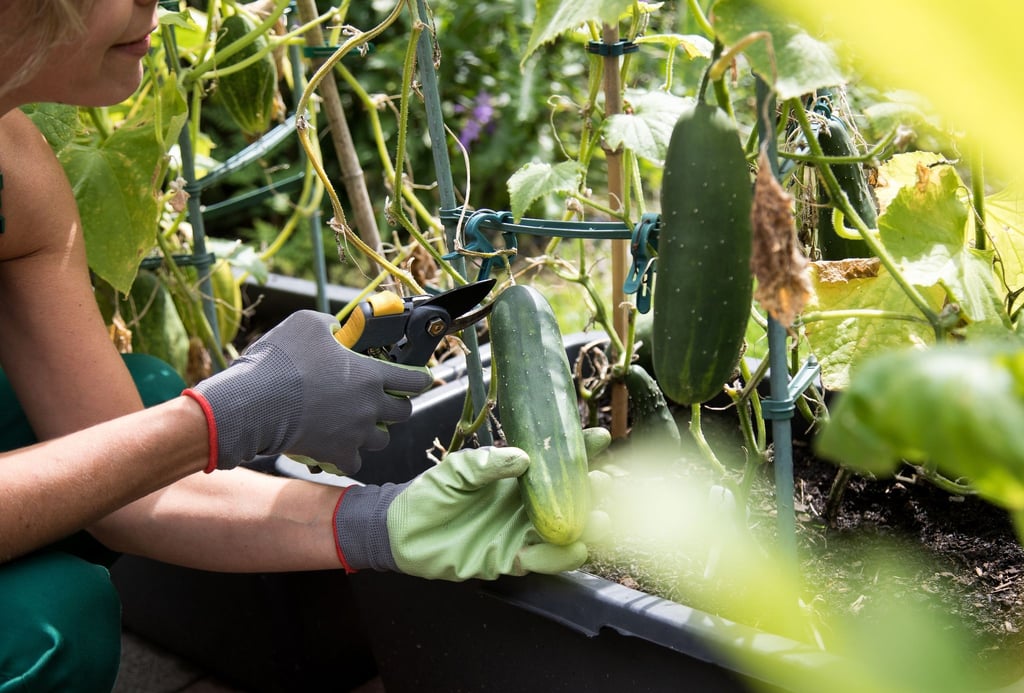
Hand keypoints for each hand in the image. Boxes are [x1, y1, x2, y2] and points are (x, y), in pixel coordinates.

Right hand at [184, 310, 432, 472]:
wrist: (255, 402)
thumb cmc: (281, 359)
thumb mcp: (308, 324)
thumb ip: (331, 326)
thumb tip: (336, 330)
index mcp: (370, 374)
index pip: (414, 380)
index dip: (420, 378)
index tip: (421, 379)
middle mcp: (369, 405)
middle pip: (404, 412)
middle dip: (398, 405)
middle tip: (384, 400)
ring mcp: (355, 433)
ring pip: (382, 439)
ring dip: (375, 431)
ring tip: (360, 424)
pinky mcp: (337, 454)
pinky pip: (356, 462)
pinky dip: (351, 457)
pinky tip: (340, 448)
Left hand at [333, 429, 612, 580]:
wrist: (403, 531)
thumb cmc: (430, 494)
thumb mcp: (456, 470)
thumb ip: (486, 464)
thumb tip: (521, 458)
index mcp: (515, 477)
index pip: (554, 462)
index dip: (579, 449)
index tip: (597, 437)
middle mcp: (524, 504)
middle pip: (569, 497)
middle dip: (592, 489)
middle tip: (605, 482)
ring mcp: (520, 532)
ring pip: (564, 530)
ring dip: (586, 526)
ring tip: (600, 518)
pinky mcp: (510, 559)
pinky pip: (543, 560)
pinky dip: (560, 557)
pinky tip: (574, 548)